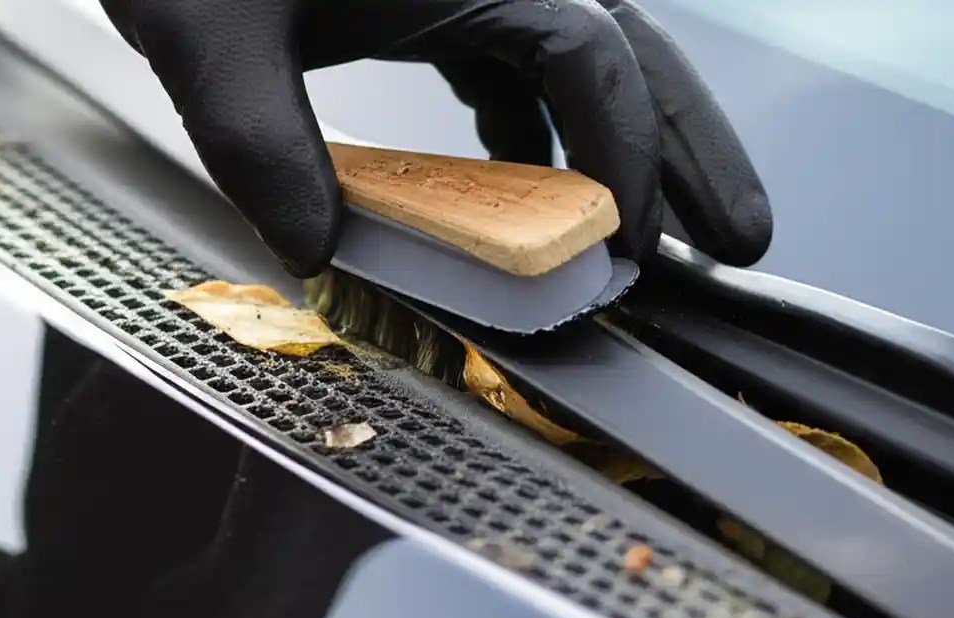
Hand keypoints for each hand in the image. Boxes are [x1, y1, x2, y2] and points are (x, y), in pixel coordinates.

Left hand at [99, 0, 772, 275]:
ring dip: (627, 144)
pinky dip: (540, 127)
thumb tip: (318, 250)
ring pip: (587, 62)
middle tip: (743, 240)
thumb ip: (262, 143)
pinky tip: (532, 181)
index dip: (629, 159)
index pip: (593, 61)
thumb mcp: (210, 32)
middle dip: (691, 151)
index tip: (634, 248)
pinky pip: (521, 63)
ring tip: (660, 230)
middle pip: (631, 57)